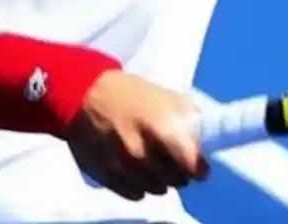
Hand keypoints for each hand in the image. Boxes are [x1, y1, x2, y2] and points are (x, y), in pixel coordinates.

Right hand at [66, 70, 209, 200]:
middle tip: (175, 163)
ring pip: (157, 189)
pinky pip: (136, 194)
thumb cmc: (129, 93)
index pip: (191, 164)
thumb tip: (204, 142)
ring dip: (160, 180)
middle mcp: (142, 152)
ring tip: (155, 166)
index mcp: (160, 128)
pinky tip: (138, 172)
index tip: (200, 167)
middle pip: (176, 180)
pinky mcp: (107, 176)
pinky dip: (141, 186)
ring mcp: (123, 167)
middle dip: (180, 172)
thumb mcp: (165, 96)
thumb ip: (188, 119)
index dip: (199, 168)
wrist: (83, 95)